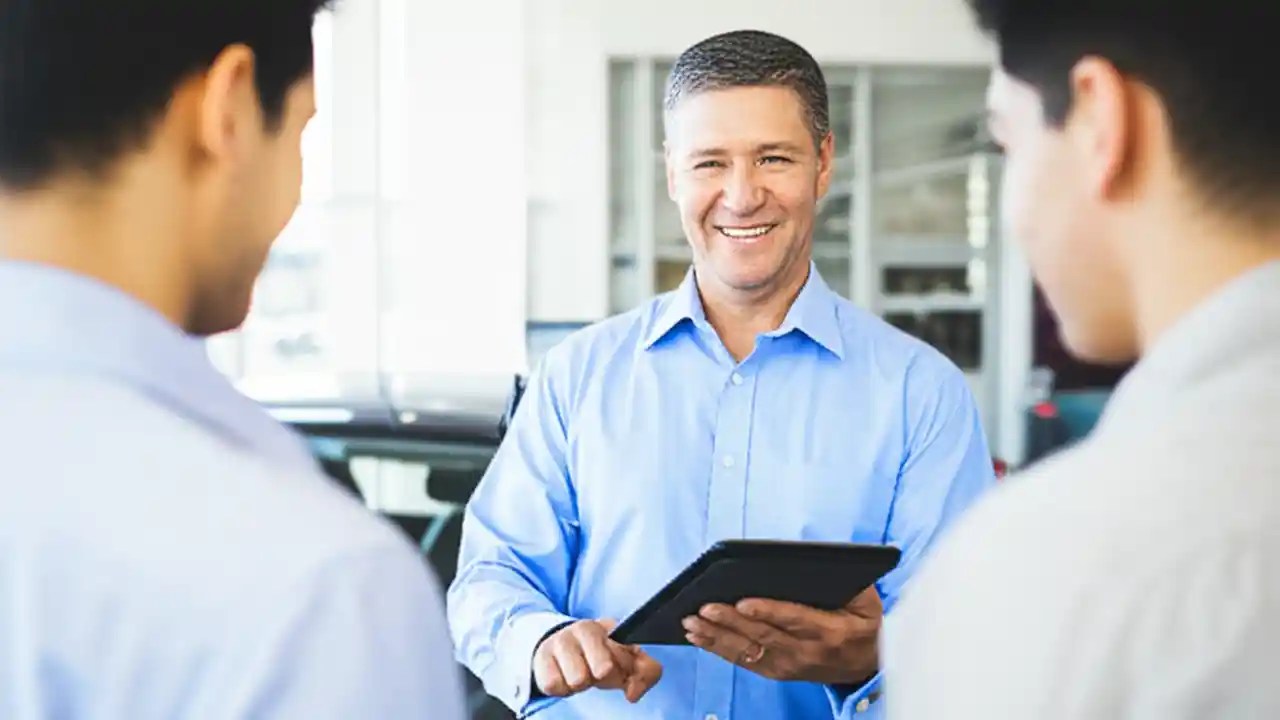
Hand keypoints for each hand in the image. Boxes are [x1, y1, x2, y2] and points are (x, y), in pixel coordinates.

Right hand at [533, 619, 662, 702]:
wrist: (557, 648)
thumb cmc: (596, 655)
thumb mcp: (625, 659)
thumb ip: (644, 673)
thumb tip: (633, 694)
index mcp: (607, 627)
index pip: (628, 656)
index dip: (626, 669)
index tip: (621, 669)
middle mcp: (582, 629)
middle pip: (605, 670)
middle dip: (603, 678)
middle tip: (597, 672)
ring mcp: (560, 642)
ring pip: (578, 680)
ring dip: (580, 683)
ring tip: (579, 673)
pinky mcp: (541, 659)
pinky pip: (554, 685)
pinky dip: (561, 688)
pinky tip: (563, 677)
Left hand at [682, 586, 881, 684]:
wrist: (866, 666)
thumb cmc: (862, 625)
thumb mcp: (867, 602)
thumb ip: (850, 583)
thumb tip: (819, 562)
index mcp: (829, 632)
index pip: (794, 620)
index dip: (768, 612)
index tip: (743, 602)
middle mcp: (806, 652)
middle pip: (763, 636)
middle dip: (730, 621)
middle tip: (704, 608)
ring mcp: (789, 665)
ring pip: (748, 651)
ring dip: (716, 637)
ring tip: (691, 622)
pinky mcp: (776, 671)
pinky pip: (744, 661)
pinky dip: (718, 648)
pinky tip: (698, 636)